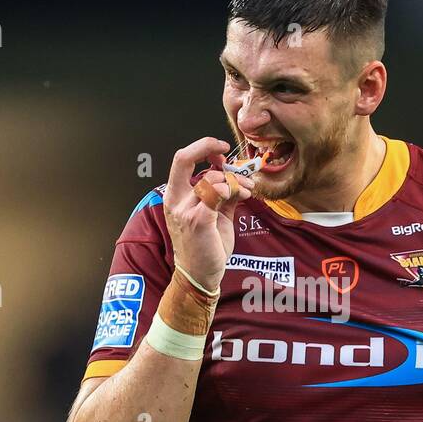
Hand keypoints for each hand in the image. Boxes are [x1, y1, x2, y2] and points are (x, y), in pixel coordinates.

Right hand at [163, 138, 252, 289]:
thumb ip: (222, 193)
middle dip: (207, 146)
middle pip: (183, 158)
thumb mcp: (215, 214)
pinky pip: (217, 193)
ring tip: (247, 188)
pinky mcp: (198, 221)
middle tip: (227, 151)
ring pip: (211, 177)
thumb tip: (235, 175)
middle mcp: (175, 200)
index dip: (202, 148)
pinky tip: (243, 195)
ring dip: (235, 179)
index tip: (221, 150)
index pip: (181, 160)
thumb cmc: (205, 245)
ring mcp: (185, 210)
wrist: (200, 274)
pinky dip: (234, 189)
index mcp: (175, 196)